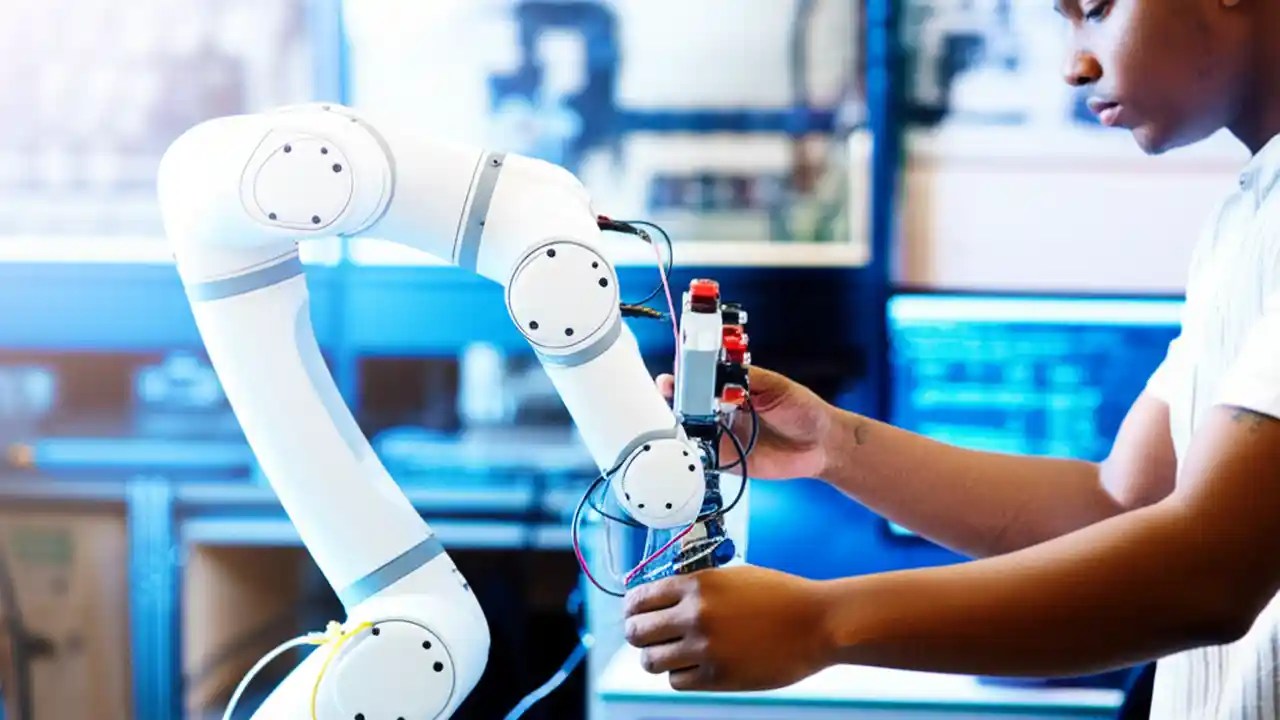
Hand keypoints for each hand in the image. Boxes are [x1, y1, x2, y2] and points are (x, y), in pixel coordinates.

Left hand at [623, 565, 833, 690]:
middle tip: (646, 636)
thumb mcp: (732, 576)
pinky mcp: (718, 677)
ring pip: (651, 661)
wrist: (817, 622)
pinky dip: (680, 675)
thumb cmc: (779, 596)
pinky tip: (694, 666)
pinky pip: (677, 681)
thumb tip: (662, 599)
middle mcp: (694, 615)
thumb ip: (696, 587)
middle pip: (637, 632)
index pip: (639, 599)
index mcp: (697, 585)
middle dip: (638, 634)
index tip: (634, 613)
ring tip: (669, 654)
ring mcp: (705, 648)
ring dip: (656, 658)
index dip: (632, 608)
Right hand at [658, 366, 837, 479]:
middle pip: (687, 403)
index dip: (684, 376)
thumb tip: (719, 377)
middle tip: (668, 395)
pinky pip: (701, 455)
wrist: (820, 445)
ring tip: (671, 420)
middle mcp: (720, 409)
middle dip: (673, 398)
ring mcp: (720, 434)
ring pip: (689, 429)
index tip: (675, 375)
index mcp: (731, 386)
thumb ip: (747, 379)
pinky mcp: (724, 459)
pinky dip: (690, 452)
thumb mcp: (775, 386)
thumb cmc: (802, 410)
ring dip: (676, 425)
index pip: (700, 378)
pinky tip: (683, 447)